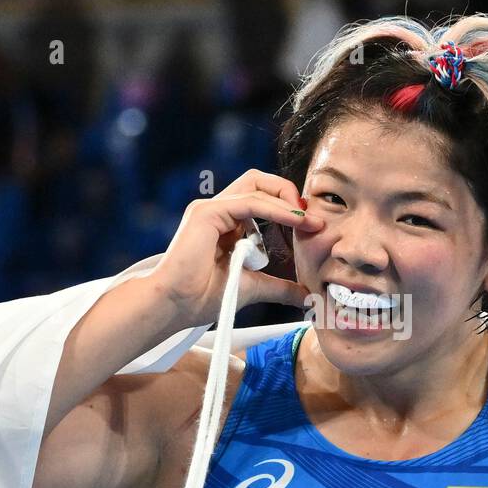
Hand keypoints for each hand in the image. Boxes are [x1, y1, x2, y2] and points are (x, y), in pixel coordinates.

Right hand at [150, 169, 322, 326]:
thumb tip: (305, 296)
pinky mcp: (206, 212)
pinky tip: (295, 222)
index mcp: (226, 223)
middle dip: (289, 193)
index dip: (288, 207)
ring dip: (287, 201)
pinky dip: (276, 209)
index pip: (262, 198)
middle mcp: (218, 210)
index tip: (312, 226)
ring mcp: (210, 208)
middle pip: (259, 181)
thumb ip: (279, 288)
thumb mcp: (252, 288)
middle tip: (311, 218)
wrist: (175, 306)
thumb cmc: (202, 298)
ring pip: (256, 185)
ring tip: (308, 221)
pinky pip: (249, 202)